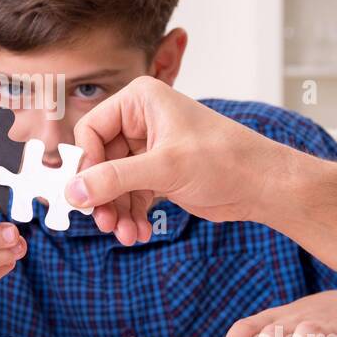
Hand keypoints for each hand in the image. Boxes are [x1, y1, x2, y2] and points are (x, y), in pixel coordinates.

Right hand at [67, 76, 289, 244]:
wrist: (263, 185)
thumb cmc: (225, 160)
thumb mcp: (164, 168)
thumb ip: (114, 179)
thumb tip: (73, 193)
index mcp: (140, 101)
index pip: (91, 130)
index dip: (87, 165)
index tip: (90, 195)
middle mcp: (141, 120)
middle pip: (100, 160)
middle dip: (103, 195)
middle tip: (105, 224)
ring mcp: (149, 148)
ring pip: (114, 182)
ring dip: (117, 211)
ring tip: (126, 235)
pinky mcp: (159, 172)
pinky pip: (131, 194)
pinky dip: (132, 214)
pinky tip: (139, 232)